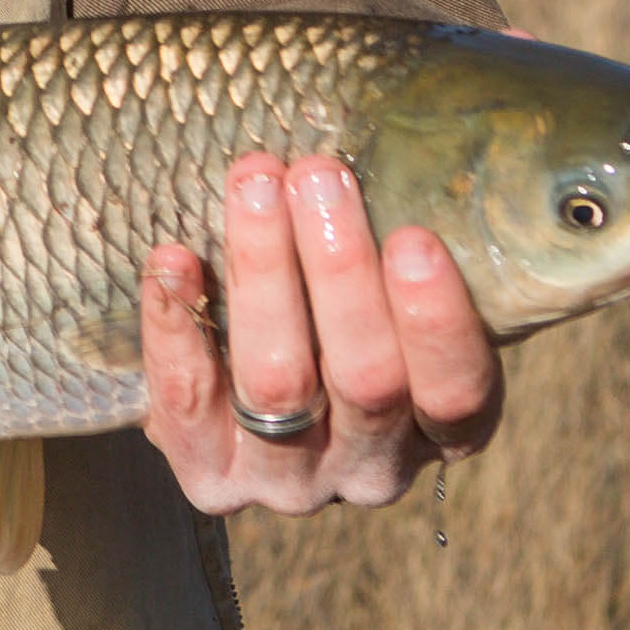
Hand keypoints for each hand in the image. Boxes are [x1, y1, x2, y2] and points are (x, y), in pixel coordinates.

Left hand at [139, 153, 503, 514]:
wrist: (236, 398)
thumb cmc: (338, 317)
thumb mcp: (391, 295)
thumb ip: (399, 252)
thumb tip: (392, 148)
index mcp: (442, 428)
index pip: (455, 390)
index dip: (436, 322)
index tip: (414, 238)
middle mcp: (373, 467)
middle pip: (366, 377)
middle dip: (340, 268)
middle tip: (318, 176)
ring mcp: (289, 482)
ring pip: (279, 383)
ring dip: (265, 274)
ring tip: (256, 187)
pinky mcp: (210, 478)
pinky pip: (187, 401)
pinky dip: (177, 325)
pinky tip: (174, 259)